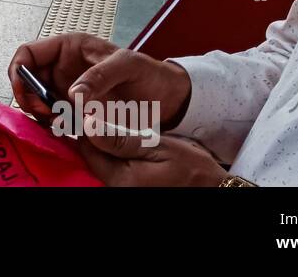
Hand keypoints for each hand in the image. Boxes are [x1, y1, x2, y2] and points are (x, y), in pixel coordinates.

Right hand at [7, 33, 191, 127]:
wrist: (166, 99)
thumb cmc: (149, 73)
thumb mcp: (127, 66)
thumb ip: (100, 76)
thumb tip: (72, 93)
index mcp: (69, 48)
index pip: (29, 53)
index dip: (19, 71)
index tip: (24, 91)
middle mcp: (62, 69)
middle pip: (27, 81)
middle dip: (28, 97)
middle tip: (44, 113)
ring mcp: (66, 91)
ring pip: (36, 101)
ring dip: (40, 114)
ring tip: (59, 122)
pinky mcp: (74, 111)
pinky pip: (52, 118)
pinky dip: (53, 125)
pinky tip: (67, 128)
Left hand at [77, 129, 228, 186]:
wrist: (212, 189)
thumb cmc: (189, 167)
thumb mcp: (156, 146)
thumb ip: (120, 140)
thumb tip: (87, 125)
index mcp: (121, 179)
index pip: (88, 150)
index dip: (85, 127)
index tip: (85, 107)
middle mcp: (117, 189)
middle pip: (93, 158)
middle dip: (94, 137)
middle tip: (96, 114)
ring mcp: (123, 191)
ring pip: (102, 164)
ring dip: (104, 147)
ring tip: (110, 127)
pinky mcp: (130, 190)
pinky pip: (113, 171)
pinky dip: (114, 157)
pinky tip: (121, 145)